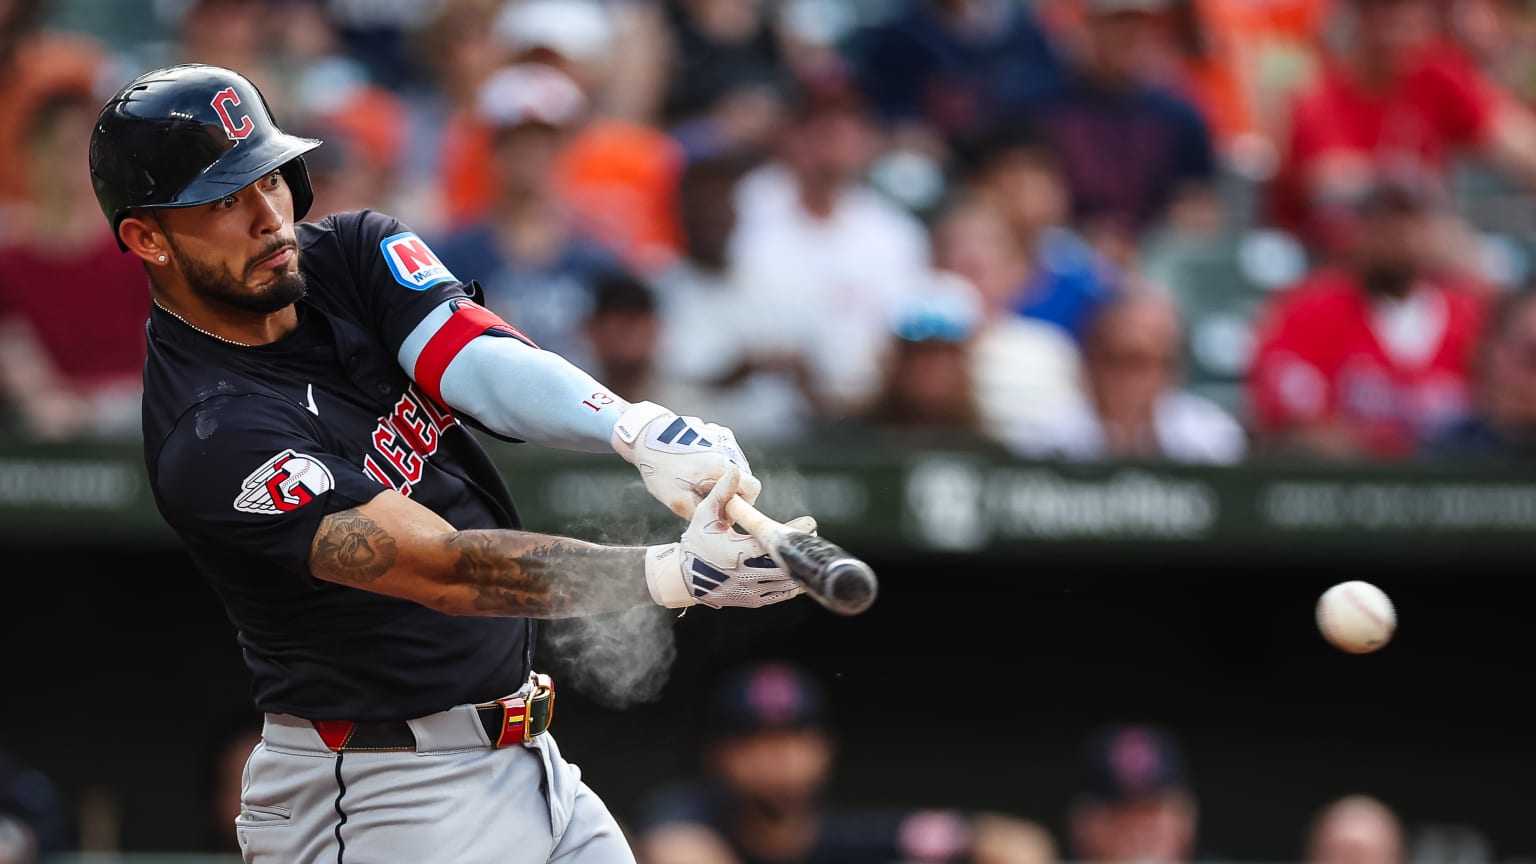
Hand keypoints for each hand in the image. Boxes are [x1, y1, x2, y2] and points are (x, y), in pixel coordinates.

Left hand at [612, 401, 760, 519]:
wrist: (645, 436)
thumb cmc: (660, 468)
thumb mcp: (678, 500)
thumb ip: (703, 513)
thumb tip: (718, 522)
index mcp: (722, 467)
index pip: (752, 489)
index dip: (743, 504)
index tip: (725, 510)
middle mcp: (728, 449)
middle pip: (743, 478)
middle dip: (731, 492)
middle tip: (708, 499)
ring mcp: (722, 437)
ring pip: (733, 466)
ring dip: (722, 478)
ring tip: (697, 482)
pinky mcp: (715, 432)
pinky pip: (724, 454)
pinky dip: (715, 465)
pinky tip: (694, 467)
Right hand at [644, 467, 812, 608]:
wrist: (684, 578)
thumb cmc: (696, 542)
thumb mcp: (705, 514)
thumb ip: (722, 492)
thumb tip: (734, 470)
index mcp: (737, 553)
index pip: (772, 542)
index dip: (793, 532)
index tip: (811, 523)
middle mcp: (747, 576)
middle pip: (785, 564)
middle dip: (801, 549)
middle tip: (813, 535)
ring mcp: (751, 591)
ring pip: (787, 582)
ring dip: (800, 566)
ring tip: (808, 550)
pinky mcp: (753, 601)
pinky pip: (781, 594)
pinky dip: (792, 582)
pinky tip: (798, 569)